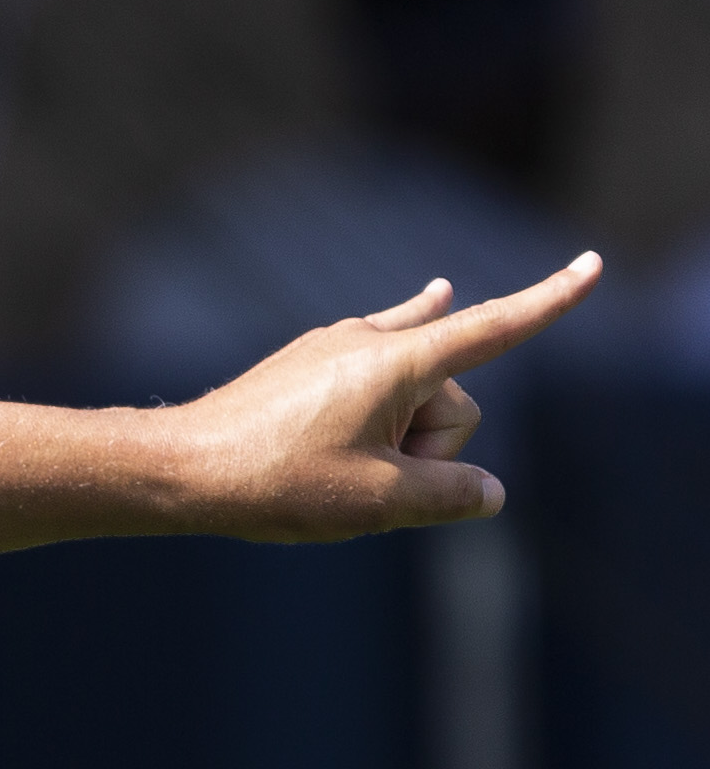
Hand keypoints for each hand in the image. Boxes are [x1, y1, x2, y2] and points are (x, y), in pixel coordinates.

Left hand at [169, 255, 601, 540]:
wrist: (175, 468)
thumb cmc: (271, 482)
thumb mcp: (374, 503)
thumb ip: (448, 496)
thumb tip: (486, 492)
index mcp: (396, 364)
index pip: (495, 330)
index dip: (550, 302)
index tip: (594, 265)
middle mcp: (369, 341)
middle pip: (452, 404)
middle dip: (429, 449)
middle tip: (355, 478)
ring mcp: (337, 348)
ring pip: (412, 405)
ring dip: (395, 444)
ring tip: (327, 466)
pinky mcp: (312, 364)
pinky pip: (381, 367)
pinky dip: (406, 351)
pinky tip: (433, 293)